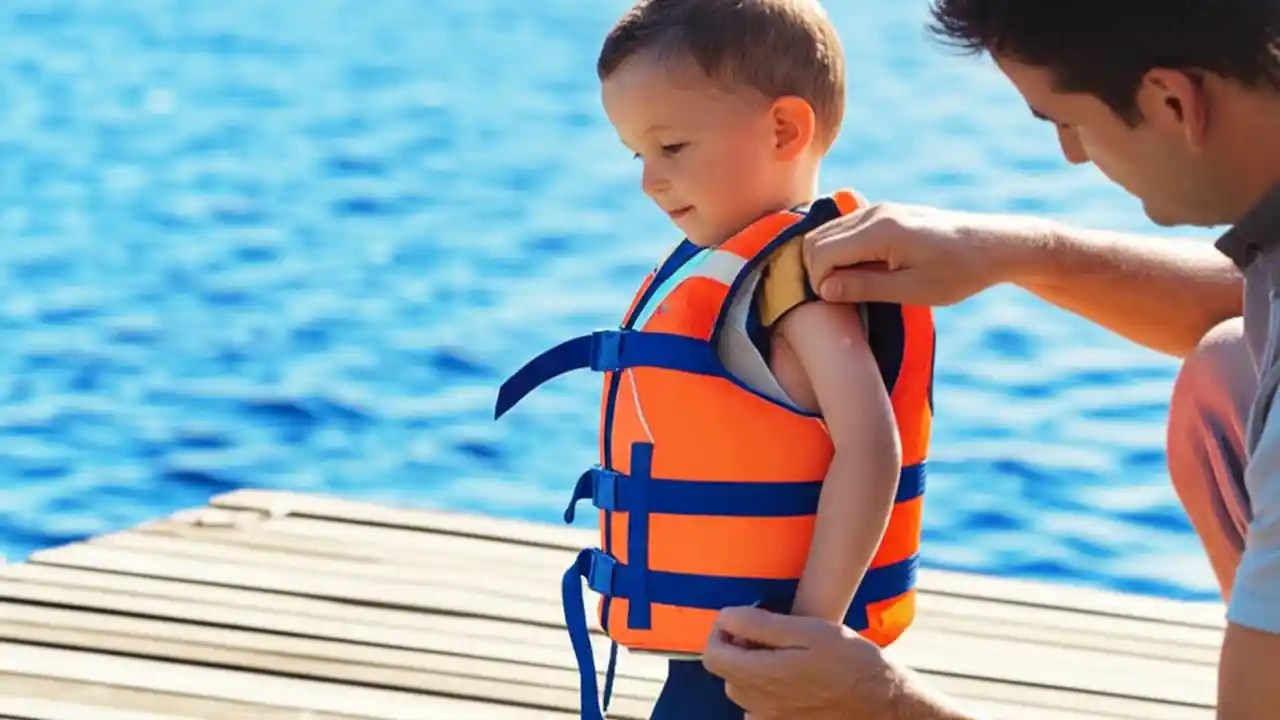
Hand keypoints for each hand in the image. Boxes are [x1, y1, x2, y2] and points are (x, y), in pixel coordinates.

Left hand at [700, 606, 898, 718]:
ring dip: (755, 670)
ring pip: (744, 690)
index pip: (712, 654)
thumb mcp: (808, 630)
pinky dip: (769, 691)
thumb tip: (725, 618)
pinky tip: (797, 680)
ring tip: (790, 657)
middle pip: (726, 672)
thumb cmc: (852, 663)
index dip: (722, 631)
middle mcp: (758, 705)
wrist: (885, 706)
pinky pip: (761, 707)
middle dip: (740, 649)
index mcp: (760, 676)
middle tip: (773, 635)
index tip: (744, 621)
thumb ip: (759, 625)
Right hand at [802, 202, 1040, 306]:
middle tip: (840, 297)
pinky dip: (840, 250)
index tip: (837, 303)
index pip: (822, 252)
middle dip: (817, 271)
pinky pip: (844, 229)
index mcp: (880, 231)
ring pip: (827, 232)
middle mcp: (874, 214)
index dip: (819, 281)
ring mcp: (878, 209)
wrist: (992, 245)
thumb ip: (865, 287)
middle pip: (816, 239)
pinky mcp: (884, 212)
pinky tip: (861, 270)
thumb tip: (824, 289)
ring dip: (828, 261)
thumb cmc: (958, 272)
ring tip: (851, 286)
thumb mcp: (913, 290)